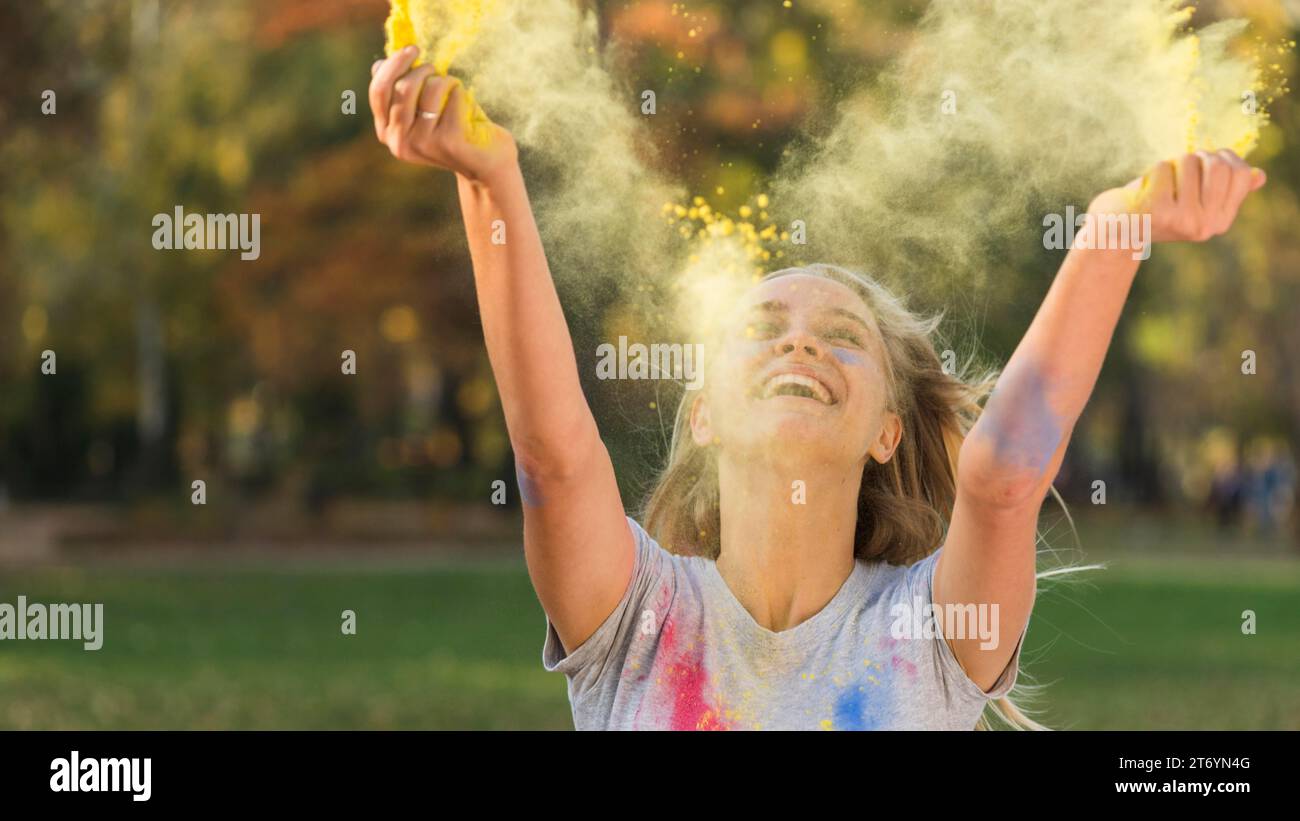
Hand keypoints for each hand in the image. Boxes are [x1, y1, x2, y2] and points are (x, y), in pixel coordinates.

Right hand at [368, 45, 516, 184]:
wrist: (486, 165)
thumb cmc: (454, 130)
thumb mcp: (421, 110)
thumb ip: (401, 92)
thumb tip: (379, 64)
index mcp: (387, 133)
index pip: (378, 92)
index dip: (393, 65)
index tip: (411, 50)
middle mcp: (399, 142)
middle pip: (401, 87)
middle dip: (419, 67)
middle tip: (434, 65)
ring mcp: (422, 143)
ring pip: (428, 88)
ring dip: (444, 79)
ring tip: (453, 87)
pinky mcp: (447, 141)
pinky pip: (453, 96)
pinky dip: (461, 91)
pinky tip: (467, 104)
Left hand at [1087, 150, 1265, 245]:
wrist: (1114, 231)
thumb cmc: (1156, 208)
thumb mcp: (1194, 199)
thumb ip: (1224, 189)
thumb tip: (1259, 176)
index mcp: (1220, 221)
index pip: (1241, 172)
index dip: (1223, 158)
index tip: (1204, 163)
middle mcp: (1205, 225)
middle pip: (1218, 164)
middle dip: (1197, 158)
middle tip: (1179, 170)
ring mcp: (1182, 219)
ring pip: (1190, 161)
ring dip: (1172, 165)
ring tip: (1158, 187)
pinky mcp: (1157, 210)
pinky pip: (1164, 167)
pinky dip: (1152, 172)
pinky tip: (1143, 192)